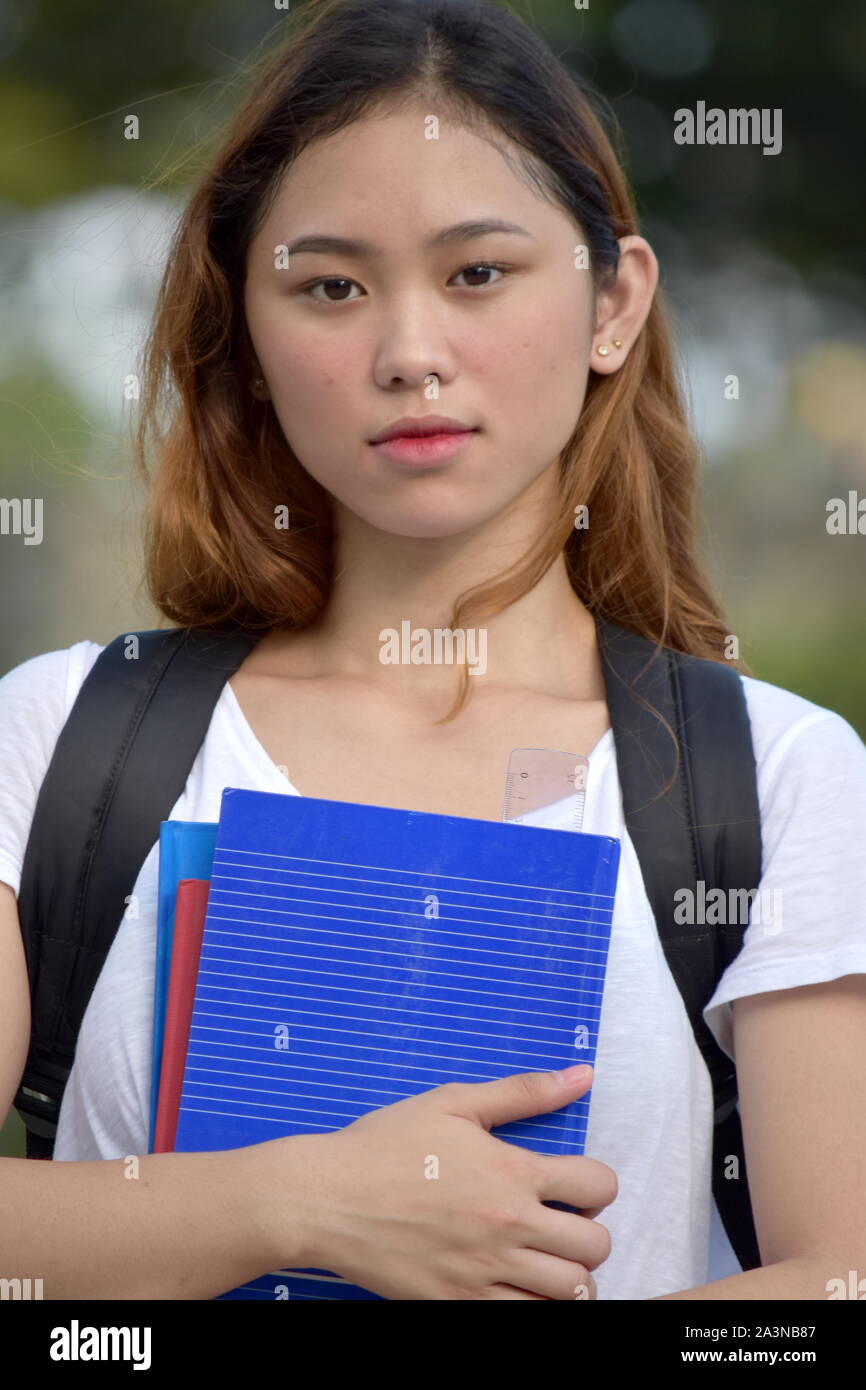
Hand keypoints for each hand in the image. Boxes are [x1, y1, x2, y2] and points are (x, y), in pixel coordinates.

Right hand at [299, 1065, 616, 1299]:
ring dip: (569, 1275)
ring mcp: (486, 1273)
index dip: (596, 1183)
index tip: (574, 1185)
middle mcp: (508, 1226)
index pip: (598, 1186)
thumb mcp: (454, 1104)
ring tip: (545, 1259)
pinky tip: (516, 1283)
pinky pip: (525, 1318)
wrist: (327, 1198)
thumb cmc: (385, 1145)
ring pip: (570, 1292)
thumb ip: (524, 1092)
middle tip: (561, 1224)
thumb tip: (580, 1076)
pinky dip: (533, 1303)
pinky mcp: (460, 1304)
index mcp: (512, 1172)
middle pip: (595, 1247)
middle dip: (589, 1233)